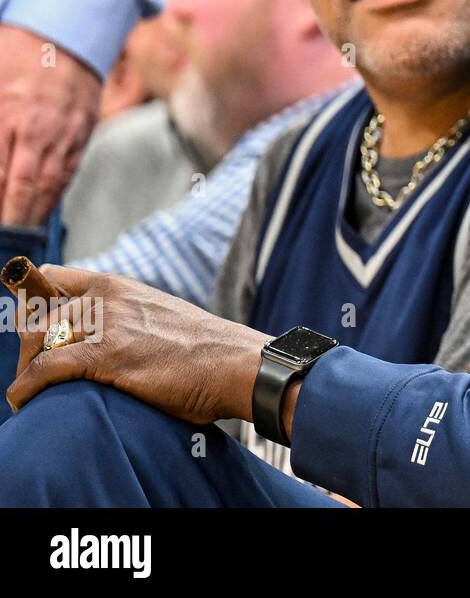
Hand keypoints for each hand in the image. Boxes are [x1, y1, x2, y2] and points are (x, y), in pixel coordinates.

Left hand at [0, 25, 101, 224]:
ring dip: (33, 216)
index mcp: (7, 115)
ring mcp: (65, 132)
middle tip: (4, 246)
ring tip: (19, 239)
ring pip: (49, 185)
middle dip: (12, 221)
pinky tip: (40, 210)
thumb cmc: (13, 56)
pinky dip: (53, 196)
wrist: (63, 33)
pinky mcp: (83, 132)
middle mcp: (39, 129)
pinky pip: (67, 172)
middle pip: (24, 188)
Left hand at [6, 264, 268, 425]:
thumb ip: (129, 319)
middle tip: (36, 371)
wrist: (235, 364)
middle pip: (36, 313)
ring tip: (33, 392)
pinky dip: (26, 388)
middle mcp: (107, 298)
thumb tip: (108, 341)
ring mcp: (106, 324)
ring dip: (26, 369)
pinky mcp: (105, 355)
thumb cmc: (205, 351)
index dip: (35, 302)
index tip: (36, 329)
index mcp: (119, 286)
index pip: (52, 277)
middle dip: (28, 345)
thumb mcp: (162, 317)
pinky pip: (44, 369)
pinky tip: (24, 401)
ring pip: (36, 341)